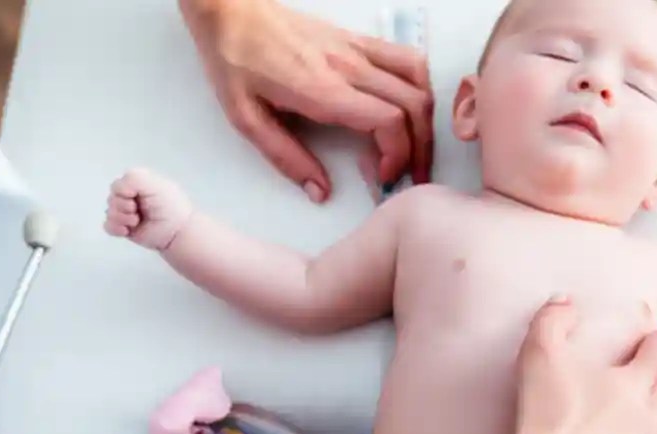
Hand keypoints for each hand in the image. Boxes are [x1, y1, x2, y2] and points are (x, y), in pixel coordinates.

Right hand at [104, 168, 193, 250]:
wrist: (177, 231)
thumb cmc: (169, 206)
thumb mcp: (154, 184)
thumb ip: (133, 178)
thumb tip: (119, 191)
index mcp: (137, 184)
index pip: (117, 185)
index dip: (123, 191)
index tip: (136, 196)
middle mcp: (130, 197)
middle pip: (111, 198)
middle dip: (122, 205)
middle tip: (137, 211)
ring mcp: (126, 213)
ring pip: (109, 212)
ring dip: (121, 217)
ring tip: (136, 222)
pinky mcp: (124, 228)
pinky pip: (107, 226)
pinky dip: (115, 228)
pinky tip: (126, 230)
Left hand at [180, 0, 433, 201]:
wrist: (229, 9)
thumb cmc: (234, 60)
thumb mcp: (246, 118)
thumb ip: (286, 157)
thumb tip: (320, 191)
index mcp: (322, 90)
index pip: (388, 120)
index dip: (399, 154)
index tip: (384, 176)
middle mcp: (349, 67)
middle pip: (413, 105)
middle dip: (422, 147)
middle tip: (413, 175)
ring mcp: (358, 49)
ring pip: (418, 80)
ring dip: (427, 117)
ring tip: (417, 145)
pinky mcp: (358, 40)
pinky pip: (407, 59)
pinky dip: (419, 87)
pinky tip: (409, 108)